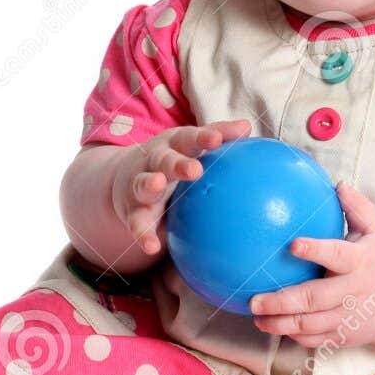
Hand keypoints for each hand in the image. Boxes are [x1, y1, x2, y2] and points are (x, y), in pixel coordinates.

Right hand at [111, 118, 251, 257]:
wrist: (126, 180)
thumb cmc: (172, 160)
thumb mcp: (190, 146)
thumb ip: (218, 136)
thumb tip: (247, 126)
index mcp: (174, 145)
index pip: (190, 138)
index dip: (203, 137)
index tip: (217, 139)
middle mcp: (154, 162)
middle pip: (165, 160)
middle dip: (177, 163)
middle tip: (194, 170)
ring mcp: (140, 186)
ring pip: (143, 185)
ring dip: (149, 185)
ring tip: (156, 185)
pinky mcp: (132, 211)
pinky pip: (137, 223)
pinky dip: (142, 234)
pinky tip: (152, 247)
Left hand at [249, 182, 374, 348]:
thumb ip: (358, 208)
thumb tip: (337, 184)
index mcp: (361, 262)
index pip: (336, 255)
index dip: (315, 251)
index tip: (292, 245)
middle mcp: (353, 291)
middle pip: (314, 299)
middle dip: (282, 301)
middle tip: (254, 300)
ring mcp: (348, 317)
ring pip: (310, 325)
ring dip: (280, 323)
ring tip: (257, 318)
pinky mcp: (344, 334)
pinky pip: (315, 339)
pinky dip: (293, 335)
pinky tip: (274, 327)